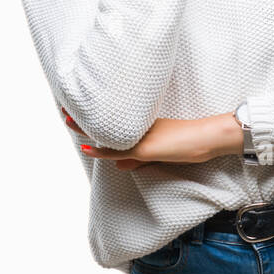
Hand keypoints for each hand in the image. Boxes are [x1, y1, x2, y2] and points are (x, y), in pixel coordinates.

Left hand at [62, 107, 243, 168]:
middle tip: (66, 107)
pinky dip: (102, 150)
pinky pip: (119, 150)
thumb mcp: (160, 152)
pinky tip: (88, 146)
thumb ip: (136, 159)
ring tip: (67, 119)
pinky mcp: (146, 149)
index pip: (114, 121)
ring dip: (86, 127)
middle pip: (107, 122)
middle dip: (84, 117)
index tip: (81, 109)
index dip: (96, 117)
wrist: (207, 138)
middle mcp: (139, 129)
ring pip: (109, 133)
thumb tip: (117, 166)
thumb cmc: (190, 143)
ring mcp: (142, 138)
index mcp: (142, 127)